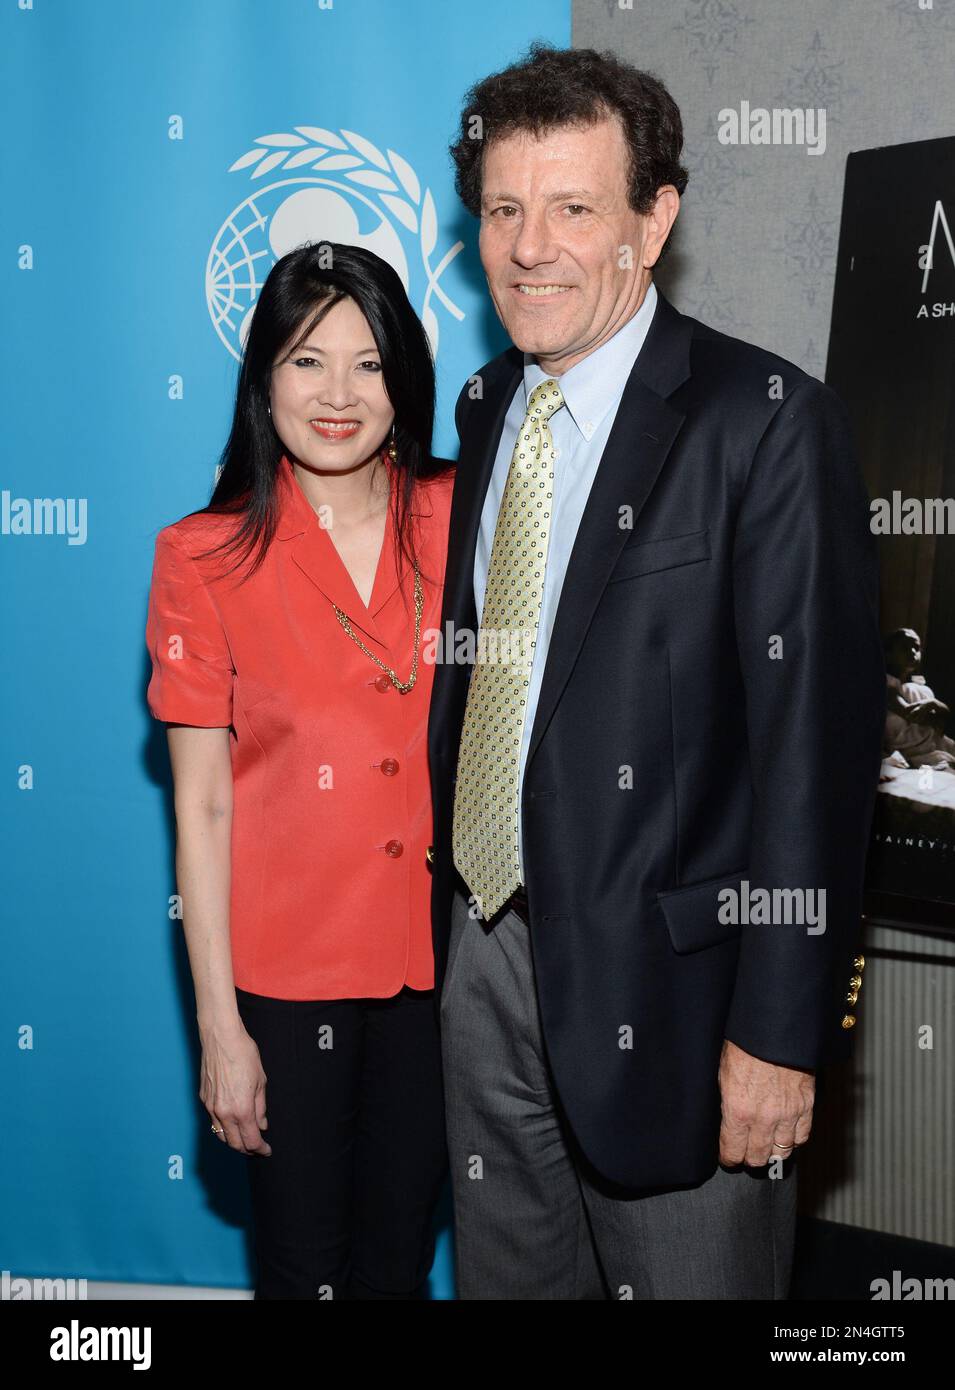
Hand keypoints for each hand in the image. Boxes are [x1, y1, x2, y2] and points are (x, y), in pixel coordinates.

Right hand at [199, 1018, 270, 1155]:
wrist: (221, 1039)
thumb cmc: (244, 1055)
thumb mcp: (260, 1082)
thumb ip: (261, 1107)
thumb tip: (262, 1124)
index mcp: (241, 1109)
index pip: (251, 1140)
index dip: (260, 1149)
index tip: (266, 1150)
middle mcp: (223, 1112)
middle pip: (234, 1143)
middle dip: (247, 1149)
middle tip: (257, 1148)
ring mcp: (210, 1107)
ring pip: (221, 1135)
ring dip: (234, 1141)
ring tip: (245, 1138)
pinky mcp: (203, 1099)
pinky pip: (213, 1121)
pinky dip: (223, 1127)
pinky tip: (232, 1123)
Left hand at [718, 1039, 813, 1167]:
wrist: (775, 1029)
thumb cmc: (745, 1043)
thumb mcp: (723, 1072)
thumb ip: (727, 1101)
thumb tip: (726, 1119)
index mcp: (738, 1110)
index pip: (732, 1150)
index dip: (728, 1157)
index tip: (728, 1157)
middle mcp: (764, 1118)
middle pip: (757, 1157)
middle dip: (748, 1158)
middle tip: (745, 1154)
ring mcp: (788, 1114)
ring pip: (781, 1152)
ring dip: (772, 1152)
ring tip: (765, 1148)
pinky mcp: (806, 1106)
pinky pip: (802, 1136)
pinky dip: (794, 1140)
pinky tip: (786, 1136)